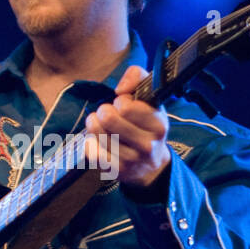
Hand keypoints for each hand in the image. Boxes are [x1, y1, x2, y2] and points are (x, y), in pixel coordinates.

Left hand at [83, 65, 170, 188]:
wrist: (151, 166)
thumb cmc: (146, 124)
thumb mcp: (150, 98)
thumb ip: (138, 77)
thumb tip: (120, 88)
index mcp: (159, 125)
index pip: (127, 106)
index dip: (121, 101)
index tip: (125, 105)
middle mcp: (147, 145)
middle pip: (108, 118)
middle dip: (104, 110)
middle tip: (108, 113)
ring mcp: (131, 160)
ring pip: (97, 132)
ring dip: (94, 123)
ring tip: (102, 124)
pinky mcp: (115, 171)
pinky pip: (90, 150)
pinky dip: (90, 140)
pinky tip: (98, 139)